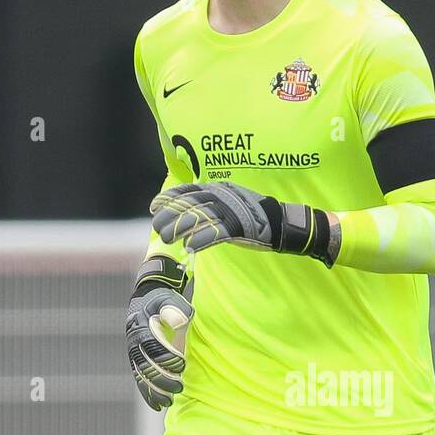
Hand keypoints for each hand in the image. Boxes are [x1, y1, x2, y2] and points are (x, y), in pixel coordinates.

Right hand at [125, 255, 193, 410]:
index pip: (152, 345)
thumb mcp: (170, 300)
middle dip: (161, 378)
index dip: (166, 357)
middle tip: (179, 387)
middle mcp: (133, 340)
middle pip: (144, 364)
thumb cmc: (164, 301)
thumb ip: (174, 310)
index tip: (182, 366)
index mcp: (141, 325)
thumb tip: (179, 322)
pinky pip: (139, 379)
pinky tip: (158, 405)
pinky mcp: (135, 360)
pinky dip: (147, 393)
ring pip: (140, 375)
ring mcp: (132, 351)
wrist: (147, 299)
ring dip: (154, 391)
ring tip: (169, 402)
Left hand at [149, 180, 334, 266]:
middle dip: (170, 215)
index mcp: (218, 189)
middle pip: (190, 204)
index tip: (154, 206)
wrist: (281, 223)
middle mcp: (223, 196)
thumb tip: (187, 212)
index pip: (189, 190)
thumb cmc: (252, 216)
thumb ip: (210, 205)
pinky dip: (202, 239)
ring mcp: (231, 211)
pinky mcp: (240, 226)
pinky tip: (190, 246)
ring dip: (181, 228)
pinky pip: (217, 233)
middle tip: (157, 227)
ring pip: (200, 218)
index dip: (169, 198)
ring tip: (167, 238)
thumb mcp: (228, 203)